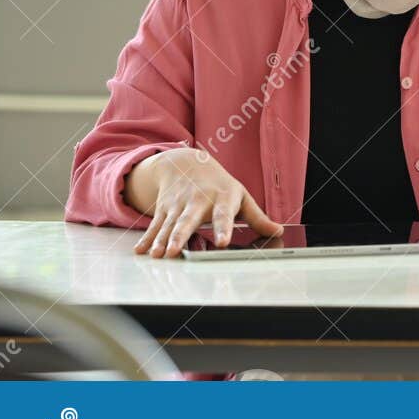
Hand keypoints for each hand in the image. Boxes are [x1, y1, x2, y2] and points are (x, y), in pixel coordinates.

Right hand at [129, 148, 283, 257]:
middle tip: (175, 251)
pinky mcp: (164, 209)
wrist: (187, 163)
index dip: (223, 228)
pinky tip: (141, 251)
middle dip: (181, 235)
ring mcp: (178, 205)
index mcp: (221, 198)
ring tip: (158, 255)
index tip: (222, 241)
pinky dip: (147, 239)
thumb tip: (277, 231)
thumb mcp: (241, 197)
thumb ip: (257, 217)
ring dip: (161, 240)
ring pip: (168, 225)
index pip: (223, 215)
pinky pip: (155, 226)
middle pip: (188, 220)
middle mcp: (198, 201)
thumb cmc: (220, 185)